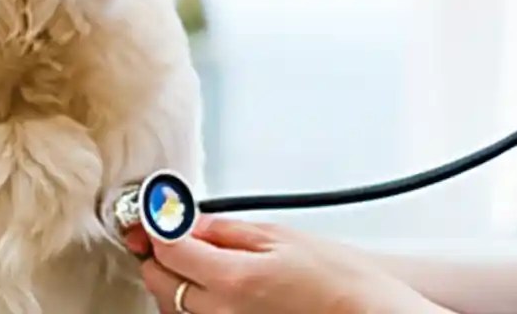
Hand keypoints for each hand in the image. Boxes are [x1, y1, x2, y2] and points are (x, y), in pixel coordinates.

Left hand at [125, 215, 446, 313]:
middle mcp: (222, 312)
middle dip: (159, 254)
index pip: (168, 250)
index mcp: (234, 279)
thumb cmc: (335, 277)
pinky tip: (208, 283)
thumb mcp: (280, 236)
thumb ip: (226, 229)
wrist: (359, 311)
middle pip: (160, 281)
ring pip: (171, 304)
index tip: (157, 212)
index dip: (157, 225)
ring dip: (173, 277)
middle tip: (170, 231)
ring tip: (193, 256)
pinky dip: (190, 299)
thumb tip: (189, 221)